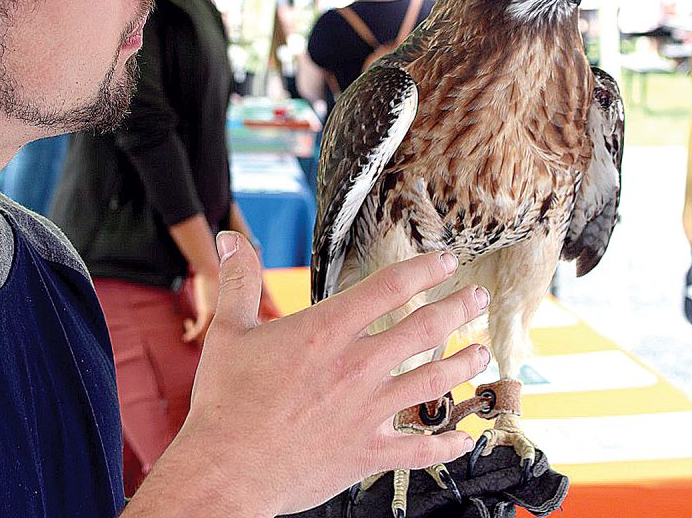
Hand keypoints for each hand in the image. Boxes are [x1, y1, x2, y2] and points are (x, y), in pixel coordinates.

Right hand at [126, 232, 489, 515]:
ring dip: (465, 365)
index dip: (422, 270)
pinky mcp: (368, 452)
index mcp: (325, 332)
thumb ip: (237, 280)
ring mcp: (368, 412)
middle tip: (478, 297)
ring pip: (433, 382)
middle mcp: (356, 367)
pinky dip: (448, 443)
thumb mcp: (228, 331)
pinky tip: (465, 437)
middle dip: (458, 308)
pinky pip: (421, 448)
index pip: (387, 288)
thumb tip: (228, 238)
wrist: (227, 470)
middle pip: (424, 329)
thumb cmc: (225, 402)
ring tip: (483, 353)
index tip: (444, 260)